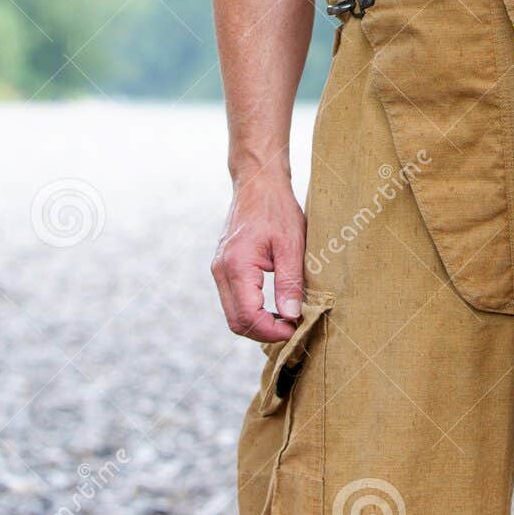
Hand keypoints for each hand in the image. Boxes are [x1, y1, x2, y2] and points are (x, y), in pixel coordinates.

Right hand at [211, 174, 306, 342]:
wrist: (258, 182)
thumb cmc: (277, 209)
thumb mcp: (292, 244)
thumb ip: (290, 282)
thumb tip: (291, 315)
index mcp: (237, 266)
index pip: (248, 317)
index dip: (271, 331)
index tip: (294, 329)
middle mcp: (221, 271)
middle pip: (236, 321)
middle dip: (264, 332)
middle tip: (291, 328)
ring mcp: (219, 269)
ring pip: (233, 313)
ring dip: (257, 322)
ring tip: (285, 318)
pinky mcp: (223, 267)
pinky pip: (232, 299)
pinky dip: (250, 310)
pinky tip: (272, 305)